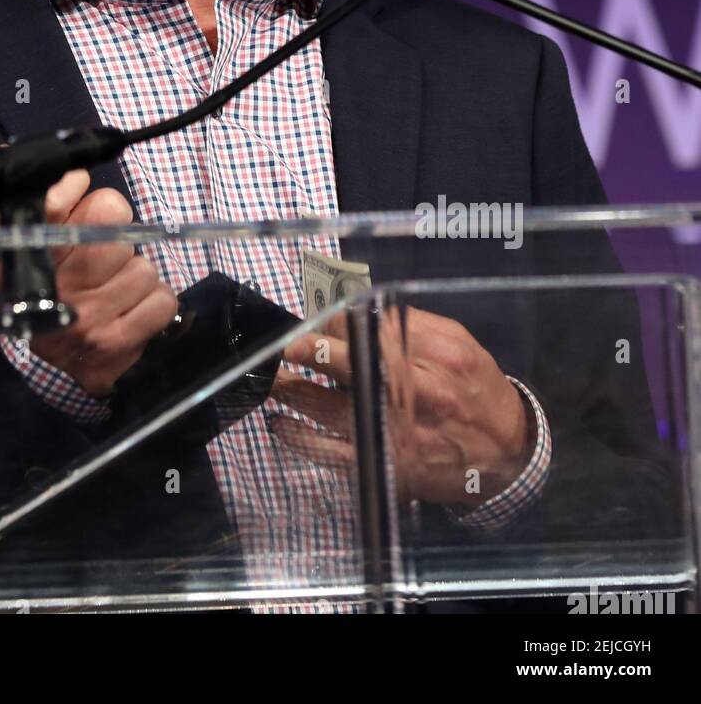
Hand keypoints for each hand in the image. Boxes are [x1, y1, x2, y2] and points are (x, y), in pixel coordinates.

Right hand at [0, 168, 177, 396]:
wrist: (56, 368)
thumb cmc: (53, 294)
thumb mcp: (38, 251)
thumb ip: (56, 207)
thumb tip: (78, 177)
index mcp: (33, 255)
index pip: (57, 203)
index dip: (82, 196)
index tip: (87, 201)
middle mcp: (57, 284)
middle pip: (116, 221)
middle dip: (118, 238)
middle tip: (106, 260)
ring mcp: (88, 316)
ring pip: (144, 266)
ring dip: (137, 277)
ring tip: (117, 290)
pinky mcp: (118, 341)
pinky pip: (163, 300)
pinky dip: (155, 303)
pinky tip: (133, 309)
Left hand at [272, 306, 530, 506]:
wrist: (506, 455)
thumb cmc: (476, 390)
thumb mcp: (456, 344)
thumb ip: (408, 325)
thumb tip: (354, 310)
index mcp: (432, 354)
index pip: (364, 327)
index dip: (332, 323)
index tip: (318, 323)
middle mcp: (412, 392)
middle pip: (341, 361)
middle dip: (303, 348)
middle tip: (282, 343)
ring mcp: (393, 432)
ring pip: (324, 406)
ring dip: (289, 388)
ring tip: (272, 378)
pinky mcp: (382, 467)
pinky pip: (326, 451)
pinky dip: (296, 435)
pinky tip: (281, 422)